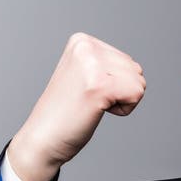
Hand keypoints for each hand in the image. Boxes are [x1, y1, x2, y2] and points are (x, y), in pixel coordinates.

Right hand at [8, 32, 145, 180]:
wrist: (42, 138)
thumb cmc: (64, 113)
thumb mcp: (83, 75)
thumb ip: (105, 64)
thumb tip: (136, 68)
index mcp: (81, 41)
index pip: (127, 62)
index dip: (114, 84)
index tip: (86, 92)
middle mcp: (86, 46)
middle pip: (135, 70)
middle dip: (119, 92)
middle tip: (88, 101)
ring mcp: (92, 64)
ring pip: (138, 83)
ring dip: (120, 101)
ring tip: (91, 105)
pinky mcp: (100, 85)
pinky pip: (136, 95)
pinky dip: (123, 110)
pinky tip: (96, 110)